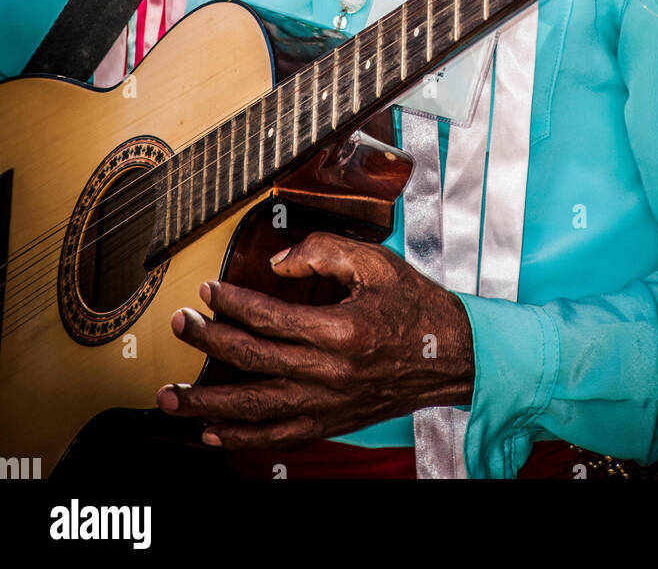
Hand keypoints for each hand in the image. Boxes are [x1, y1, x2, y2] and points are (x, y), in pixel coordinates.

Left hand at [156, 232, 474, 448]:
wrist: (452, 355)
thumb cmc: (417, 307)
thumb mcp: (375, 263)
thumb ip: (323, 252)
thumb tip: (276, 263)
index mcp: (340, 330)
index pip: (268, 317)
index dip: (231, 303)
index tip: (208, 290)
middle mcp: (329, 372)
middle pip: (252, 361)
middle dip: (207, 342)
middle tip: (178, 325)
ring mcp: (327, 403)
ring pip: (254, 409)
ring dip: (207, 403)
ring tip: (171, 396)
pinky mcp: (330, 422)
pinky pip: (278, 439)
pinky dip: (241, 439)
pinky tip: (211, 433)